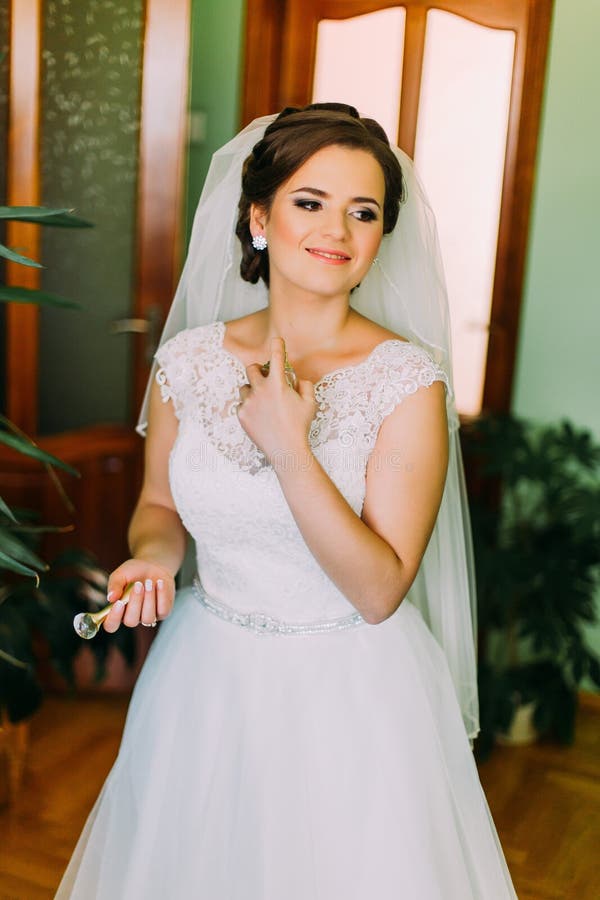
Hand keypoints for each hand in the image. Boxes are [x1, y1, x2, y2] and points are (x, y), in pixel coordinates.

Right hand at [102, 560, 174, 632]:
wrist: (153, 566)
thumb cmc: (133, 572)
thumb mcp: (120, 574)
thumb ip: (114, 585)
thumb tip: (110, 598)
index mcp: (118, 611)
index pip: (111, 625)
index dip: (114, 618)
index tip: (118, 603)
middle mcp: (132, 617)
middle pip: (131, 621)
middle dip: (135, 603)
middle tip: (138, 585)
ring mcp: (148, 616)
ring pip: (148, 618)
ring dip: (149, 599)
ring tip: (149, 582)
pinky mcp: (163, 612)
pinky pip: (163, 610)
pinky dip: (162, 596)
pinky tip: (160, 582)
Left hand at [236, 337, 316, 466]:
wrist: (286, 450)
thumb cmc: (299, 426)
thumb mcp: (310, 403)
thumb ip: (305, 386)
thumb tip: (298, 380)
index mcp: (277, 384)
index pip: (277, 358)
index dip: (277, 346)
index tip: (277, 340)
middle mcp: (260, 390)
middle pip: (252, 368)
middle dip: (259, 370)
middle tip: (266, 377)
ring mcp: (248, 403)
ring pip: (244, 387)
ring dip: (253, 390)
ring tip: (263, 401)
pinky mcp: (241, 415)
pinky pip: (241, 404)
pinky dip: (249, 406)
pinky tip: (260, 416)